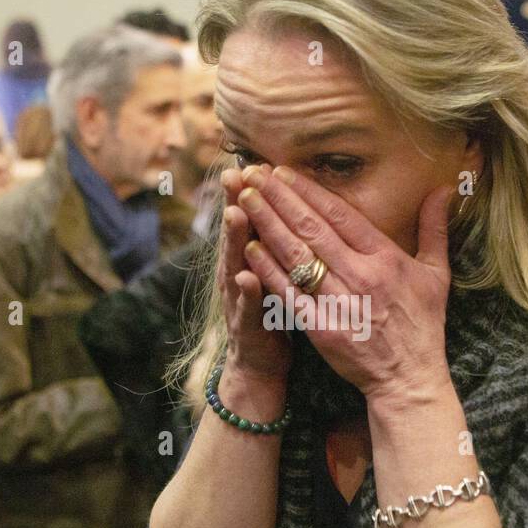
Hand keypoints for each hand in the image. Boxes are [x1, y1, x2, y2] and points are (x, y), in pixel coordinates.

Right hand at [217, 165, 291, 383]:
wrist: (259, 365)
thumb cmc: (273, 312)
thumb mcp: (278, 272)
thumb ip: (281, 242)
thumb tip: (292, 204)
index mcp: (251, 257)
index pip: (251, 218)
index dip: (250, 191)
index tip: (250, 161)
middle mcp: (239, 272)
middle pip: (238, 233)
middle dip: (237, 203)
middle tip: (235, 174)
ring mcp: (239, 300)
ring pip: (236, 264)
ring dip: (235, 240)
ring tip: (236, 214)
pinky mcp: (247, 327)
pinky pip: (247, 308)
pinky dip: (247, 292)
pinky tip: (246, 277)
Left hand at [237, 164, 454, 401]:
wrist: (410, 378)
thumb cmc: (423, 325)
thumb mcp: (437, 274)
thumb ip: (435, 228)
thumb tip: (443, 189)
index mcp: (386, 259)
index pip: (341, 215)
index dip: (309, 191)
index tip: (283, 172)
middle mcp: (361, 276)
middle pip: (313, 228)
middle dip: (279, 198)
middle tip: (253, 173)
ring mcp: (340, 303)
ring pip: (297, 255)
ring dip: (268, 224)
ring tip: (246, 198)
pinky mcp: (322, 330)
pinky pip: (290, 294)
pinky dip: (269, 271)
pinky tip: (250, 249)